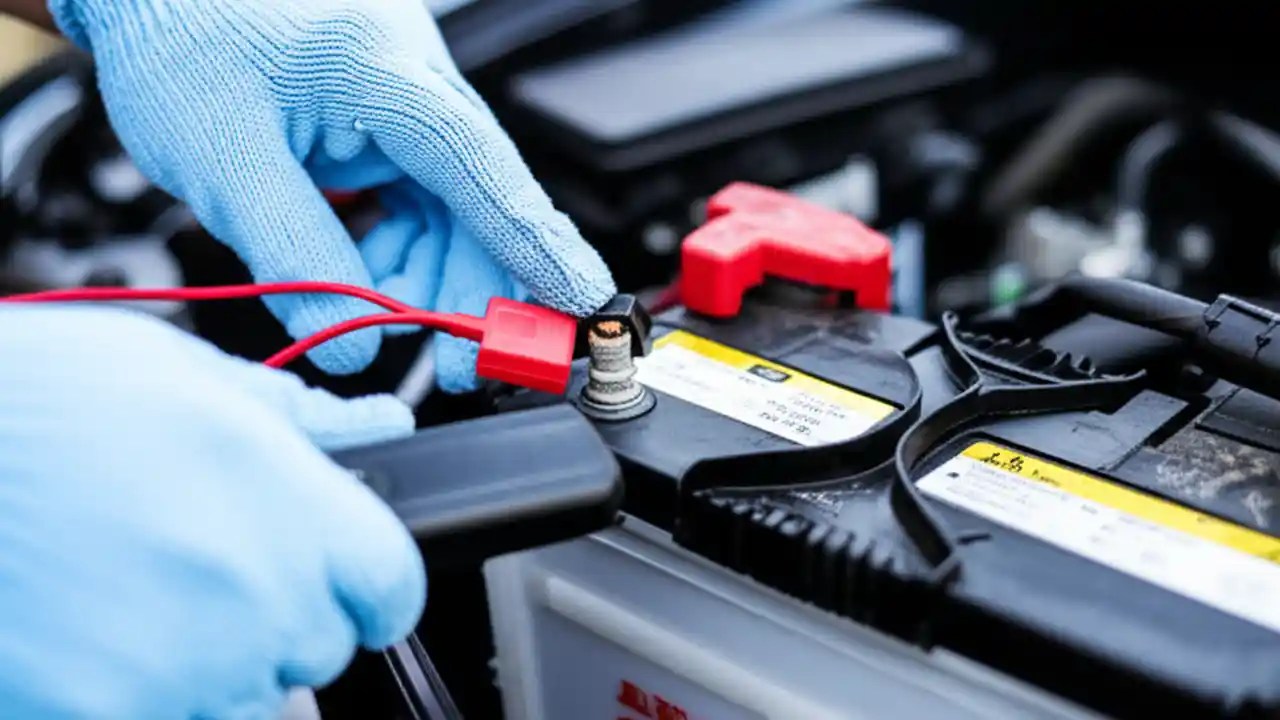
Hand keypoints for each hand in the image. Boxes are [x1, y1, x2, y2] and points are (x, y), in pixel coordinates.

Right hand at [0, 306, 423, 717]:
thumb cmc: (33, 403)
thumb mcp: (178, 371)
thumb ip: (296, 415)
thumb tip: (381, 424)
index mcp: (285, 498)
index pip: (392, 585)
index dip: (367, 583)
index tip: (339, 578)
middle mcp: (251, 590)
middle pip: (320, 644)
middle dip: (276, 611)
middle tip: (194, 563)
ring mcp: (184, 669)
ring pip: (252, 700)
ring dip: (211, 664)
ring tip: (130, 596)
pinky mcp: (109, 717)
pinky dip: (147, 695)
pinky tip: (94, 639)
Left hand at [49, 0, 614, 384]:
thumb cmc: (180, 38)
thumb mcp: (223, 163)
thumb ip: (296, 258)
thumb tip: (354, 345)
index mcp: (389, 77)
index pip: (488, 176)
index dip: (539, 251)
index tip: (583, 310)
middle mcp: (417, 84)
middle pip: (480, 208)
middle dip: (468, 295)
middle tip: (451, 367)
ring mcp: (407, 102)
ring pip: (452, 215)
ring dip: (422, 278)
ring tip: (366, 310)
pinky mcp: (388, 122)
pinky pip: (416, 203)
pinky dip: (393, 250)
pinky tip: (357, 269)